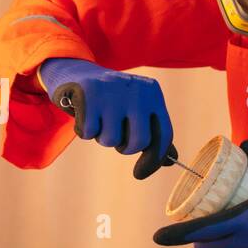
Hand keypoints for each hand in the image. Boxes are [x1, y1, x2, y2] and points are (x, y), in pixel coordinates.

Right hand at [37, 57, 176, 179]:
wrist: (76, 73)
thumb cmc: (110, 99)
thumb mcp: (135, 110)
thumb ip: (152, 133)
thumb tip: (171, 161)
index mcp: (153, 93)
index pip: (163, 134)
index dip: (154, 159)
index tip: (140, 174)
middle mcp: (137, 89)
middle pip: (139, 142)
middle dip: (124, 147)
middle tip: (115, 136)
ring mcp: (113, 90)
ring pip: (111, 140)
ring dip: (101, 137)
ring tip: (98, 119)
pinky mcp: (89, 92)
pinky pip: (89, 132)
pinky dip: (84, 130)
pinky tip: (83, 114)